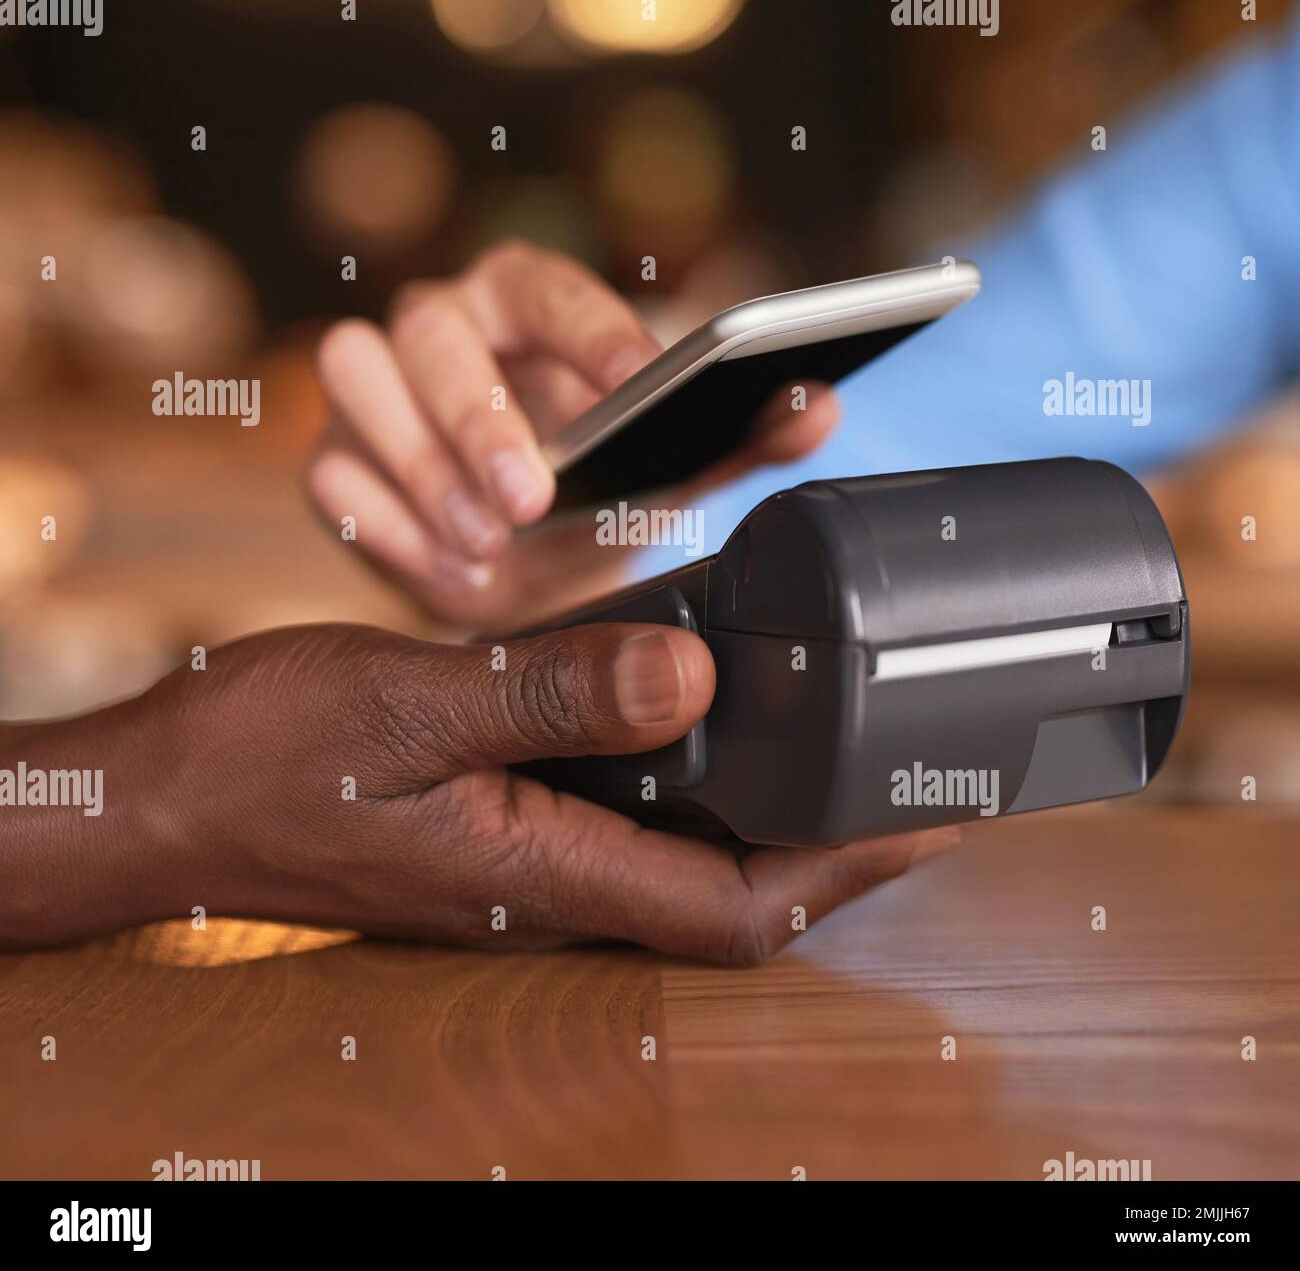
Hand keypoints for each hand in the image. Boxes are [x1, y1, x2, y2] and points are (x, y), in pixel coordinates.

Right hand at [0, 623, 955, 962]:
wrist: (172, 791)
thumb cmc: (270, 754)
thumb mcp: (414, 702)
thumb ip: (553, 694)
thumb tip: (697, 678)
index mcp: (542, 868)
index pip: (735, 909)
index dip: (846, 870)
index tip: (930, 818)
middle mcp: (552, 876)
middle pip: (731, 889)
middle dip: (833, 843)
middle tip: (910, 767)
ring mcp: (530, 852)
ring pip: (683, 849)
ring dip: (768, 804)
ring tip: (838, 729)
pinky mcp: (505, 818)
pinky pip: (626, 808)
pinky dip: (688, 768)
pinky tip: (705, 702)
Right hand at [306, 240, 839, 631]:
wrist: (512, 566)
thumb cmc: (589, 499)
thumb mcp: (663, 471)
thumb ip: (738, 438)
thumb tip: (818, 407)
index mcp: (525, 304)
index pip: (550, 288)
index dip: (589, 330)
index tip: (637, 384)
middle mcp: (440, 326)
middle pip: (435, 328)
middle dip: (479, 412)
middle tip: (533, 498)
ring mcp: (372, 386)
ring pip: (358, 377)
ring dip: (423, 465)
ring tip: (488, 546)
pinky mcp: (333, 458)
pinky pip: (331, 475)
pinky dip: (385, 526)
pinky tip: (448, 574)